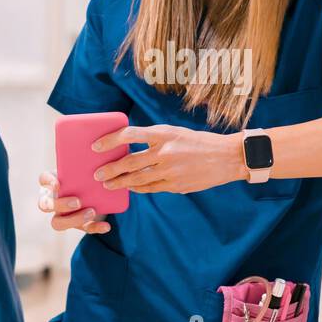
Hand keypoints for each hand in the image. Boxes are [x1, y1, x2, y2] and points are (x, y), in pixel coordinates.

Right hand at [38, 171, 110, 234]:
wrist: (98, 186)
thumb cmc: (87, 172)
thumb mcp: (84, 167)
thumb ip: (84, 164)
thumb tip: (95, 153)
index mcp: (51, 182)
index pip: (43, 179)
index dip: (49, 182)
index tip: (59, 184)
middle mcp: (52, 199)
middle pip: (45, 205)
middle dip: (60, 205)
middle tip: (78, 202)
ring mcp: (62, 214)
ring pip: (57, 223)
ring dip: (74, 219)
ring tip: (92, 212)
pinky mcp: (77, 224)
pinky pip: (83, 228)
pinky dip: (95, 227)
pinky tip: (106, 226)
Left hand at [91, 124, 245, 194]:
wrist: (226, 158)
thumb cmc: (199, 142)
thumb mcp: (176, 133)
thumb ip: (154, 138)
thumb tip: (130, 147)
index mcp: (164, 134)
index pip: (129, 135)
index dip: (110, 140)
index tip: (96, 146)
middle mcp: (165, 152)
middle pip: (129, 162)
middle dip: (110, 169)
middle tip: (97, 174)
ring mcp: (170, 171)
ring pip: (137, 179)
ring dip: (120, 182)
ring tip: (109, 184)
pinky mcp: (176, 186)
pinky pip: (151, 188)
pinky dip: (139, 188)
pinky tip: (131, 188)